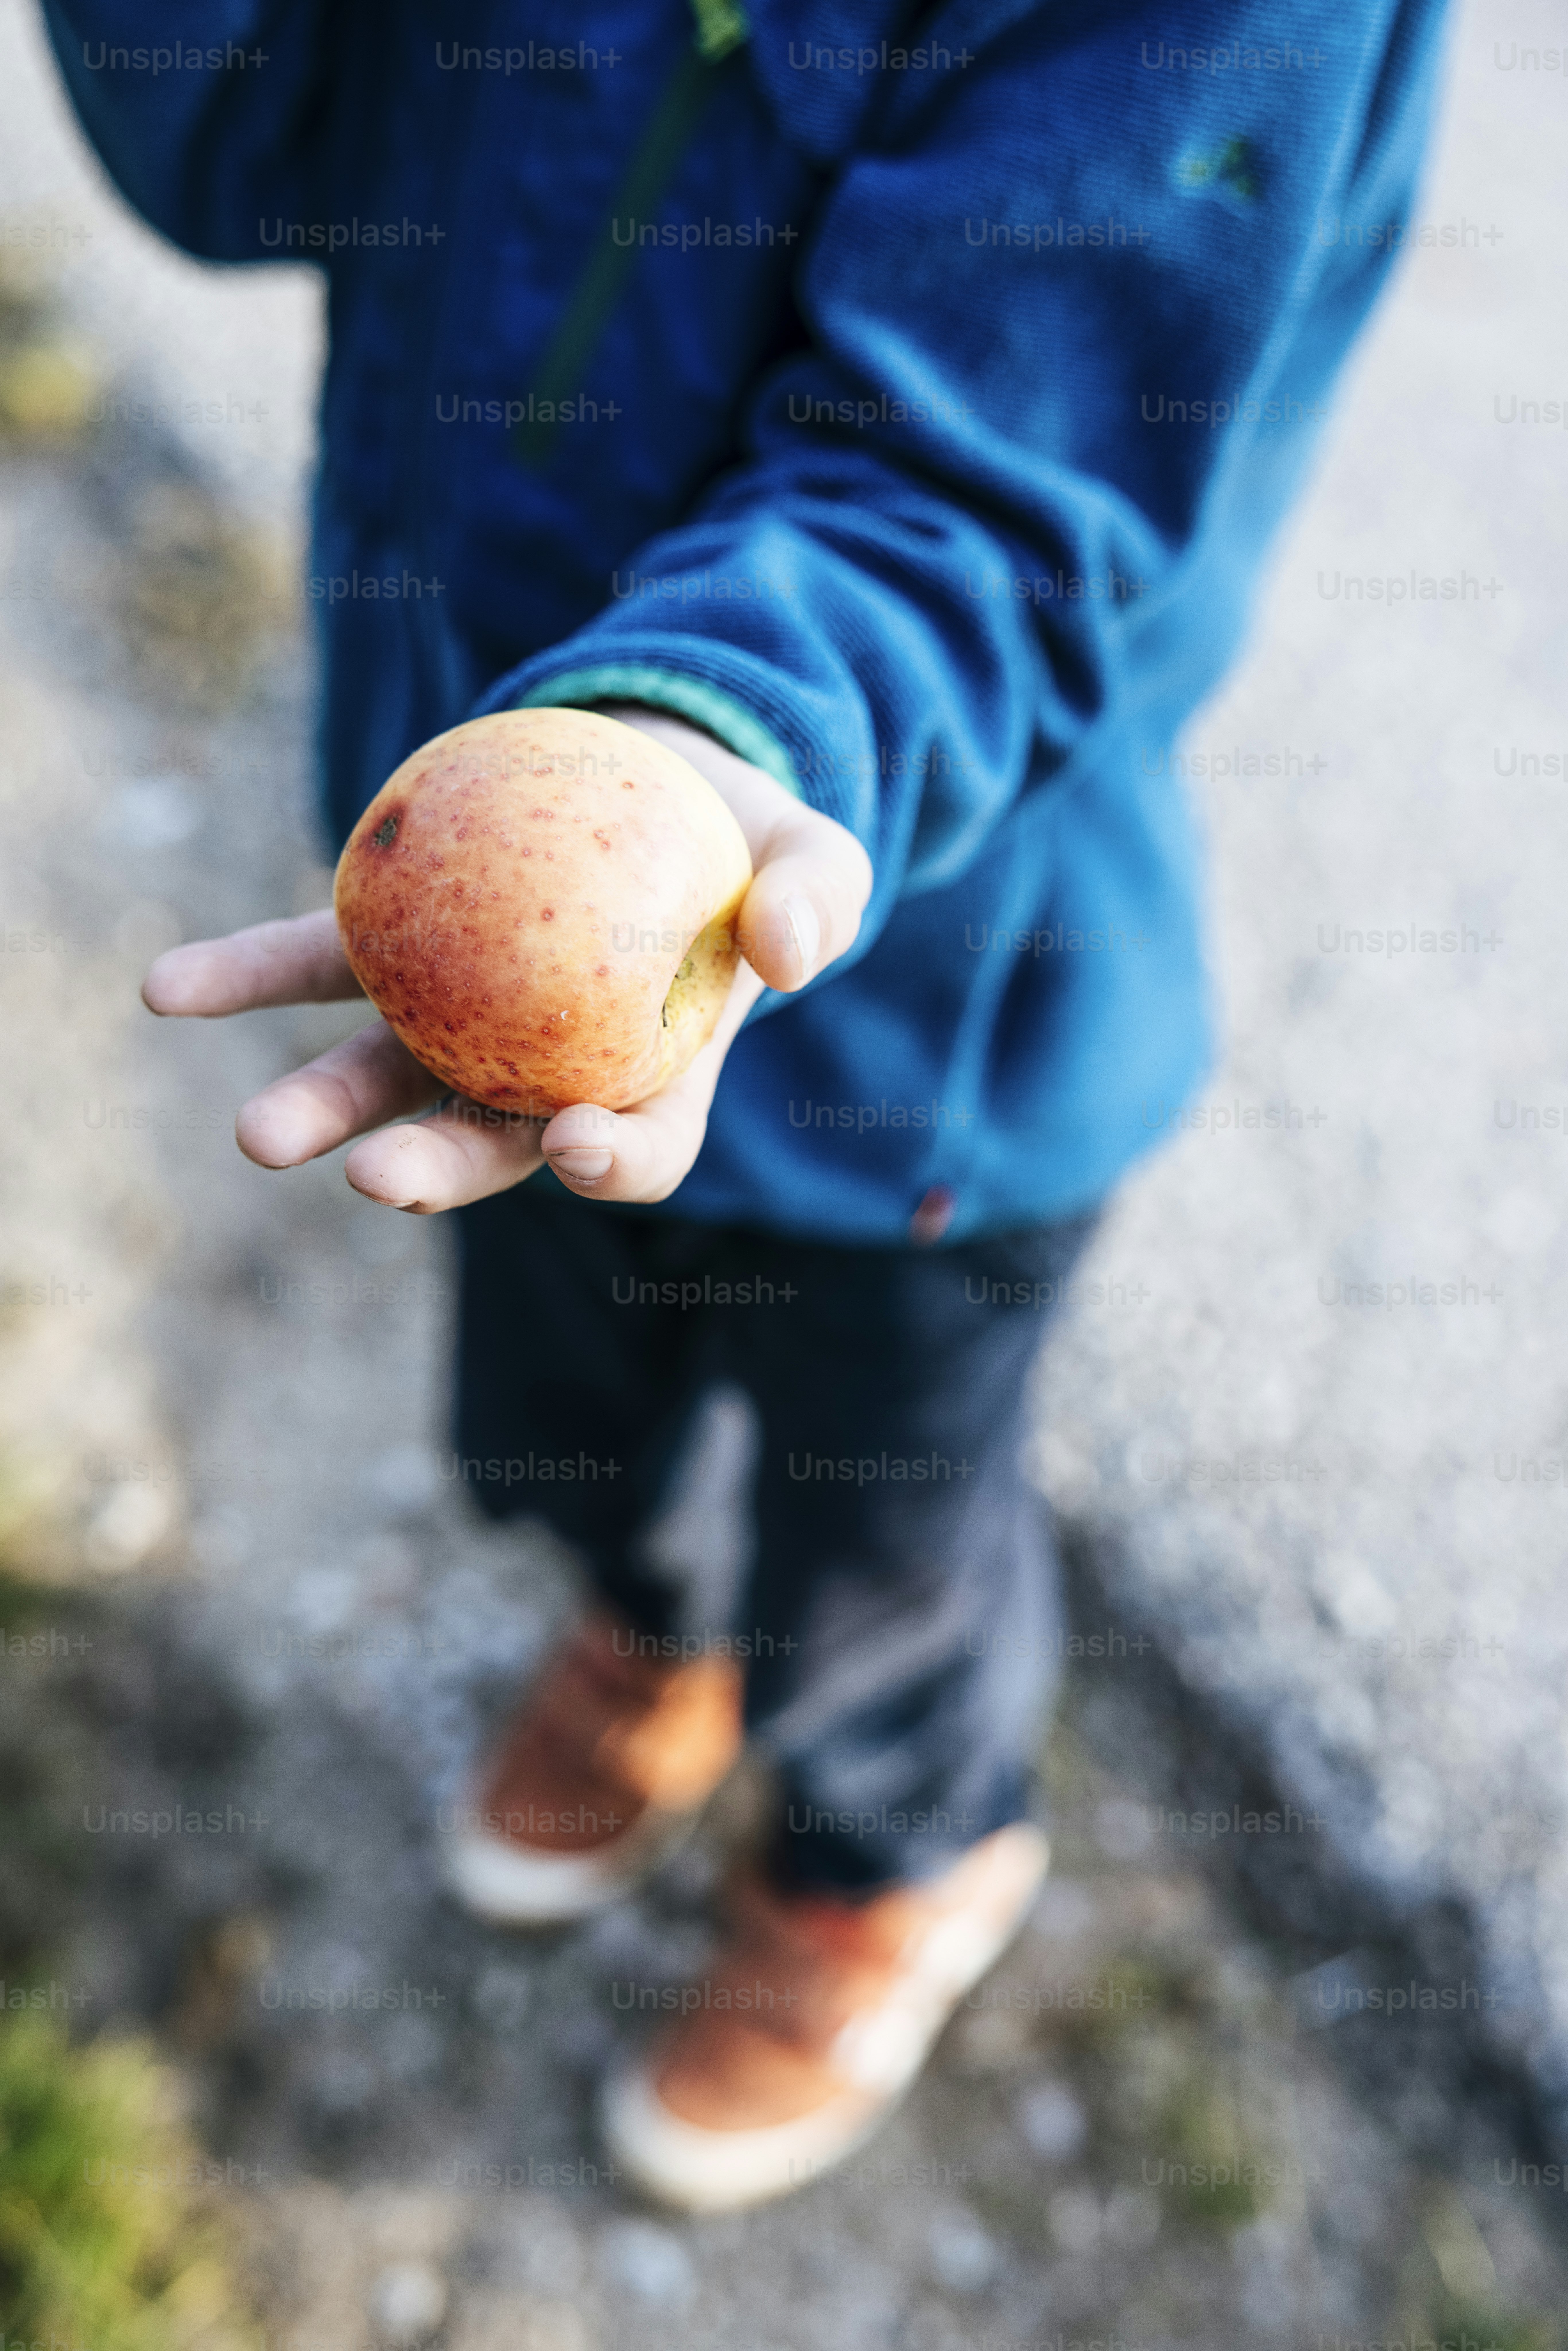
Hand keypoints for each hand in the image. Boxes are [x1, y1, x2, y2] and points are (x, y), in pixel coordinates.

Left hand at [142, 706, 871, 1212]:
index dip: (610, 1160)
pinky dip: (244, 978)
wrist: (663, 774)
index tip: (580, 1141)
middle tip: (374, 1179)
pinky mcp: (399, 940)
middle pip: (484, 1138)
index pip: (633, 1147)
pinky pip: (315, 961)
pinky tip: (171, 992)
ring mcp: (459, 1011)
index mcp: (647, 1078)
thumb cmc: (752, 844)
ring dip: (320, 1104)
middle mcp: (538, 1069)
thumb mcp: (817, 857)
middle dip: (428, 1170)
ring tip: (257, 1136)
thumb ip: (819, 899)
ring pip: (386, 1071)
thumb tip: (787, 948)